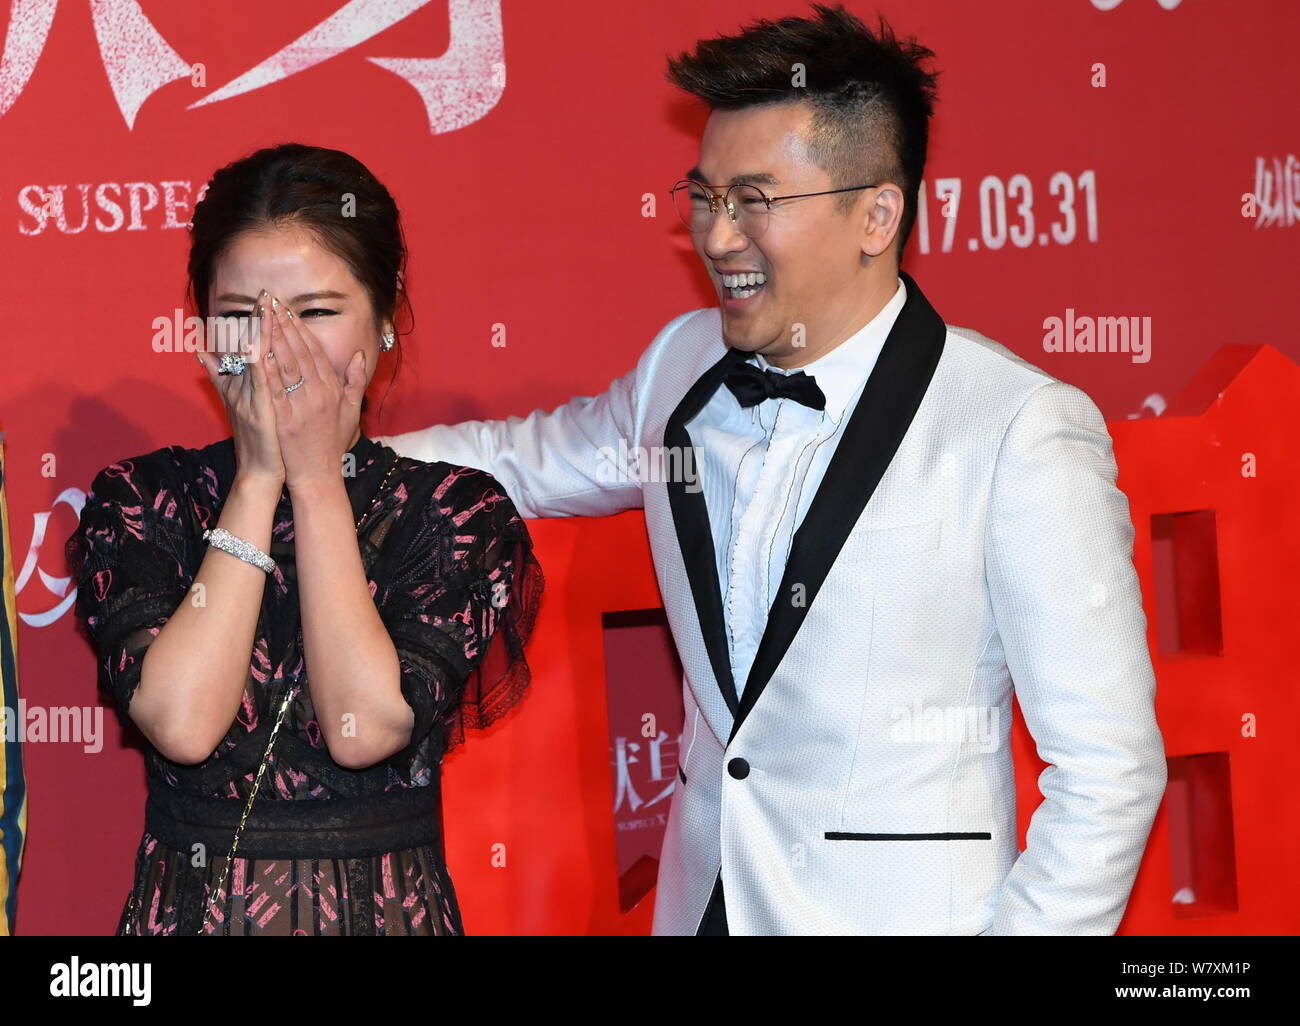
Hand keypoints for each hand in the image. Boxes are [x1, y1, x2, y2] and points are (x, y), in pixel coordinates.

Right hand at [196, 289, 283, 488]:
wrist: (260, 473)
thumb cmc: (257, 440)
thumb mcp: (234, 405)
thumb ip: (218, 377)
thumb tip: (199, 350)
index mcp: (238, 385)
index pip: (243, 348)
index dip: (250, 323)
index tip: (258, 298)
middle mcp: (240, 388)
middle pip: (246, 349)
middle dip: (255, 320)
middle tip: (263, 293)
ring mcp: (249, 399)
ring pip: (253, 361)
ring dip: (260, 333)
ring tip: (266, 308)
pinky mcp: (259, 411)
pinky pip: (261, 381)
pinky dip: (261, 362)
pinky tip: (265, 343)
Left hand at [265, 294, 366, 490]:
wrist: (318, 475)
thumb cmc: (332, 445)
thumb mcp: (351, 412)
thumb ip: (354, 381)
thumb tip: (359, 354)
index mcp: (333, 390)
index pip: (314, 352)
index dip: (300, 329)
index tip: (287, 311)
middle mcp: (319, 394)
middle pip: (299, 351)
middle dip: (283, 324)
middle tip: (269, 302)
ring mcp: (301, 406)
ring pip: (285, 364)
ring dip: (272, 337)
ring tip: (260, 315)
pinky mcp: (284, 419)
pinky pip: (272, 387)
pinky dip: (263, 367)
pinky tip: (254, 349)